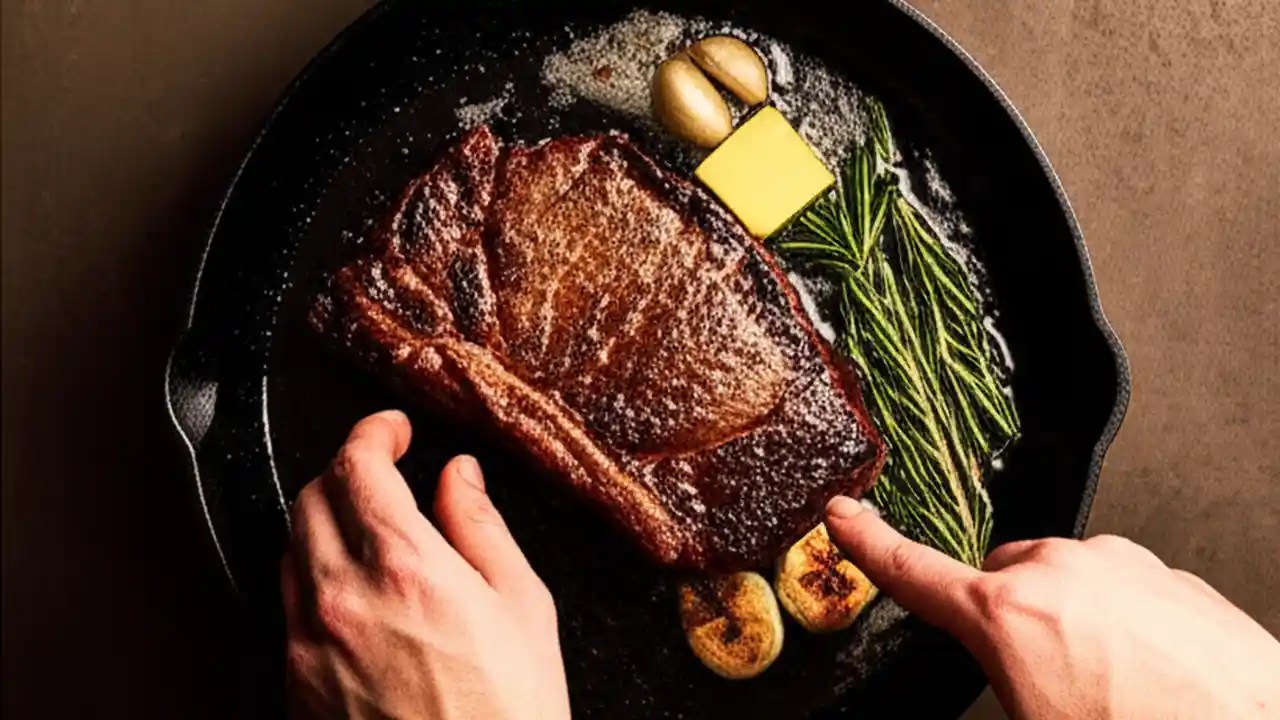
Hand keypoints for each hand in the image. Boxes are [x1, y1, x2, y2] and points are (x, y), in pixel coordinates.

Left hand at [282, 411, 569, 719]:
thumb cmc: (509, 714)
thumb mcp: (522, 607)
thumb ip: (481, 528)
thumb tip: (459, 477)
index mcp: (406, 567)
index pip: (358, 465)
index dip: (373, 432)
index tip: (392, 430)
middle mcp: (343, 597)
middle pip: (312, 496)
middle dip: (347, 471)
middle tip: (384, 473)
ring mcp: (310, 643)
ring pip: (291, 547)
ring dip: (325, 520)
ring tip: (371, 531)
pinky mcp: (295, 683)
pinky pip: (288, 605)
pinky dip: (314, 577)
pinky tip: (356, 593)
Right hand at [824, 497, 1279, 719]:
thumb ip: (993, 686)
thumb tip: (993, 680)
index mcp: (1008, 617)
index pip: (914, 571)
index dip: (867, 542)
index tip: (843, 514)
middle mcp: (1060, 573)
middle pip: (999, 581)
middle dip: (1003, 617)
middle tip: (1034, 680)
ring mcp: (1122, 568)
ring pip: (1064, 582)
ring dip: (1065, 620)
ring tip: (1102, 688)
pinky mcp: (1173, 578)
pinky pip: (1121, 590)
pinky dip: (1119, 623)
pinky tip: (1145, 677)